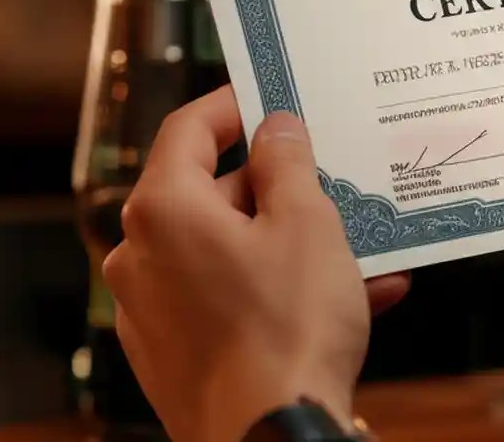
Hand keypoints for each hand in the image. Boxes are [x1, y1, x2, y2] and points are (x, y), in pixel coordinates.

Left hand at [103, 87, 409, 441]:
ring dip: (290, 243)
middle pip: (210, 194)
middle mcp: (143, 256)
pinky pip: (231, 299)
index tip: (268, 96)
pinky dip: (279, 289)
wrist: (269, 438)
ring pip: (229, 252)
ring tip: (360, 247)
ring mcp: (154, 311)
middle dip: (277, 187)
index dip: (232, 105)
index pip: (189, 130)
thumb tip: (276, 128)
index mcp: (165, 210)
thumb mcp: (307, 225)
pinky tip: (351, 295)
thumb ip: (288, 164)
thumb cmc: (287, 331)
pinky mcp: (175, 354)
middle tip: (330, 179)